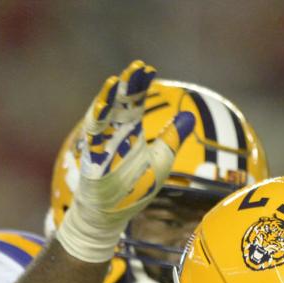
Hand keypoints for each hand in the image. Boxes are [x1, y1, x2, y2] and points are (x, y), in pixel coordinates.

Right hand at [56, 60, 194, 262]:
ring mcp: (102, 146)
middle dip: (127, 86)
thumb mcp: (161, 158)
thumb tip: (190, 116)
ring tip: (117, 81)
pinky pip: (95, 138)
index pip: (134, 102)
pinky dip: (98, 122)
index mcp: (129, 132)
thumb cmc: (134, 187)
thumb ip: (172, 136)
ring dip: (110, 99)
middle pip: (120, 104)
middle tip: (137, 67)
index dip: (140, 85)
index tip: (148, 68)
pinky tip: (103, 107)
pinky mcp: (93, 160)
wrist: (111, 215)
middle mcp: (114, 135)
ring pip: (104, 116)